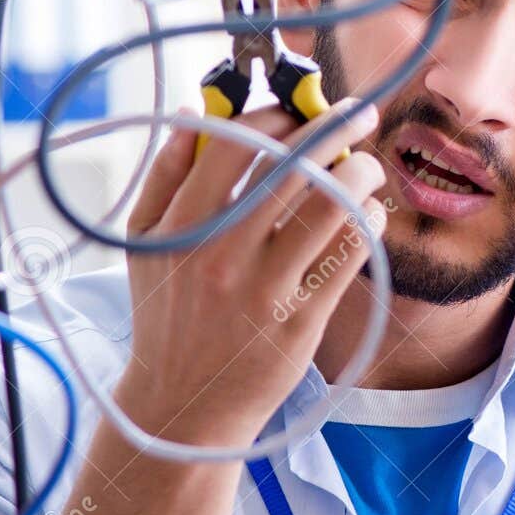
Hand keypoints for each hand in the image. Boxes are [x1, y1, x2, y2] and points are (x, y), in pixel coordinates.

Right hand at [116, 97, 386, 446]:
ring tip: (368, 166)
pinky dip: (366, 224)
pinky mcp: (299, 323)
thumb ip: (164, 176)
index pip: (235, 143)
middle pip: (291, 165)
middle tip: (358, 112)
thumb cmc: (167, 315)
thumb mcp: (145, 244)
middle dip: (333, 127)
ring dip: (360, 173)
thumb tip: (194, 109)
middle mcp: (221, 253)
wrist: (183, 405)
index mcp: (180, 225)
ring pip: (329, 206)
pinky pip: (346, 257)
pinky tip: (369, 215)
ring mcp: (263, 289)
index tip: (297, 109)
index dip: (275, 114)